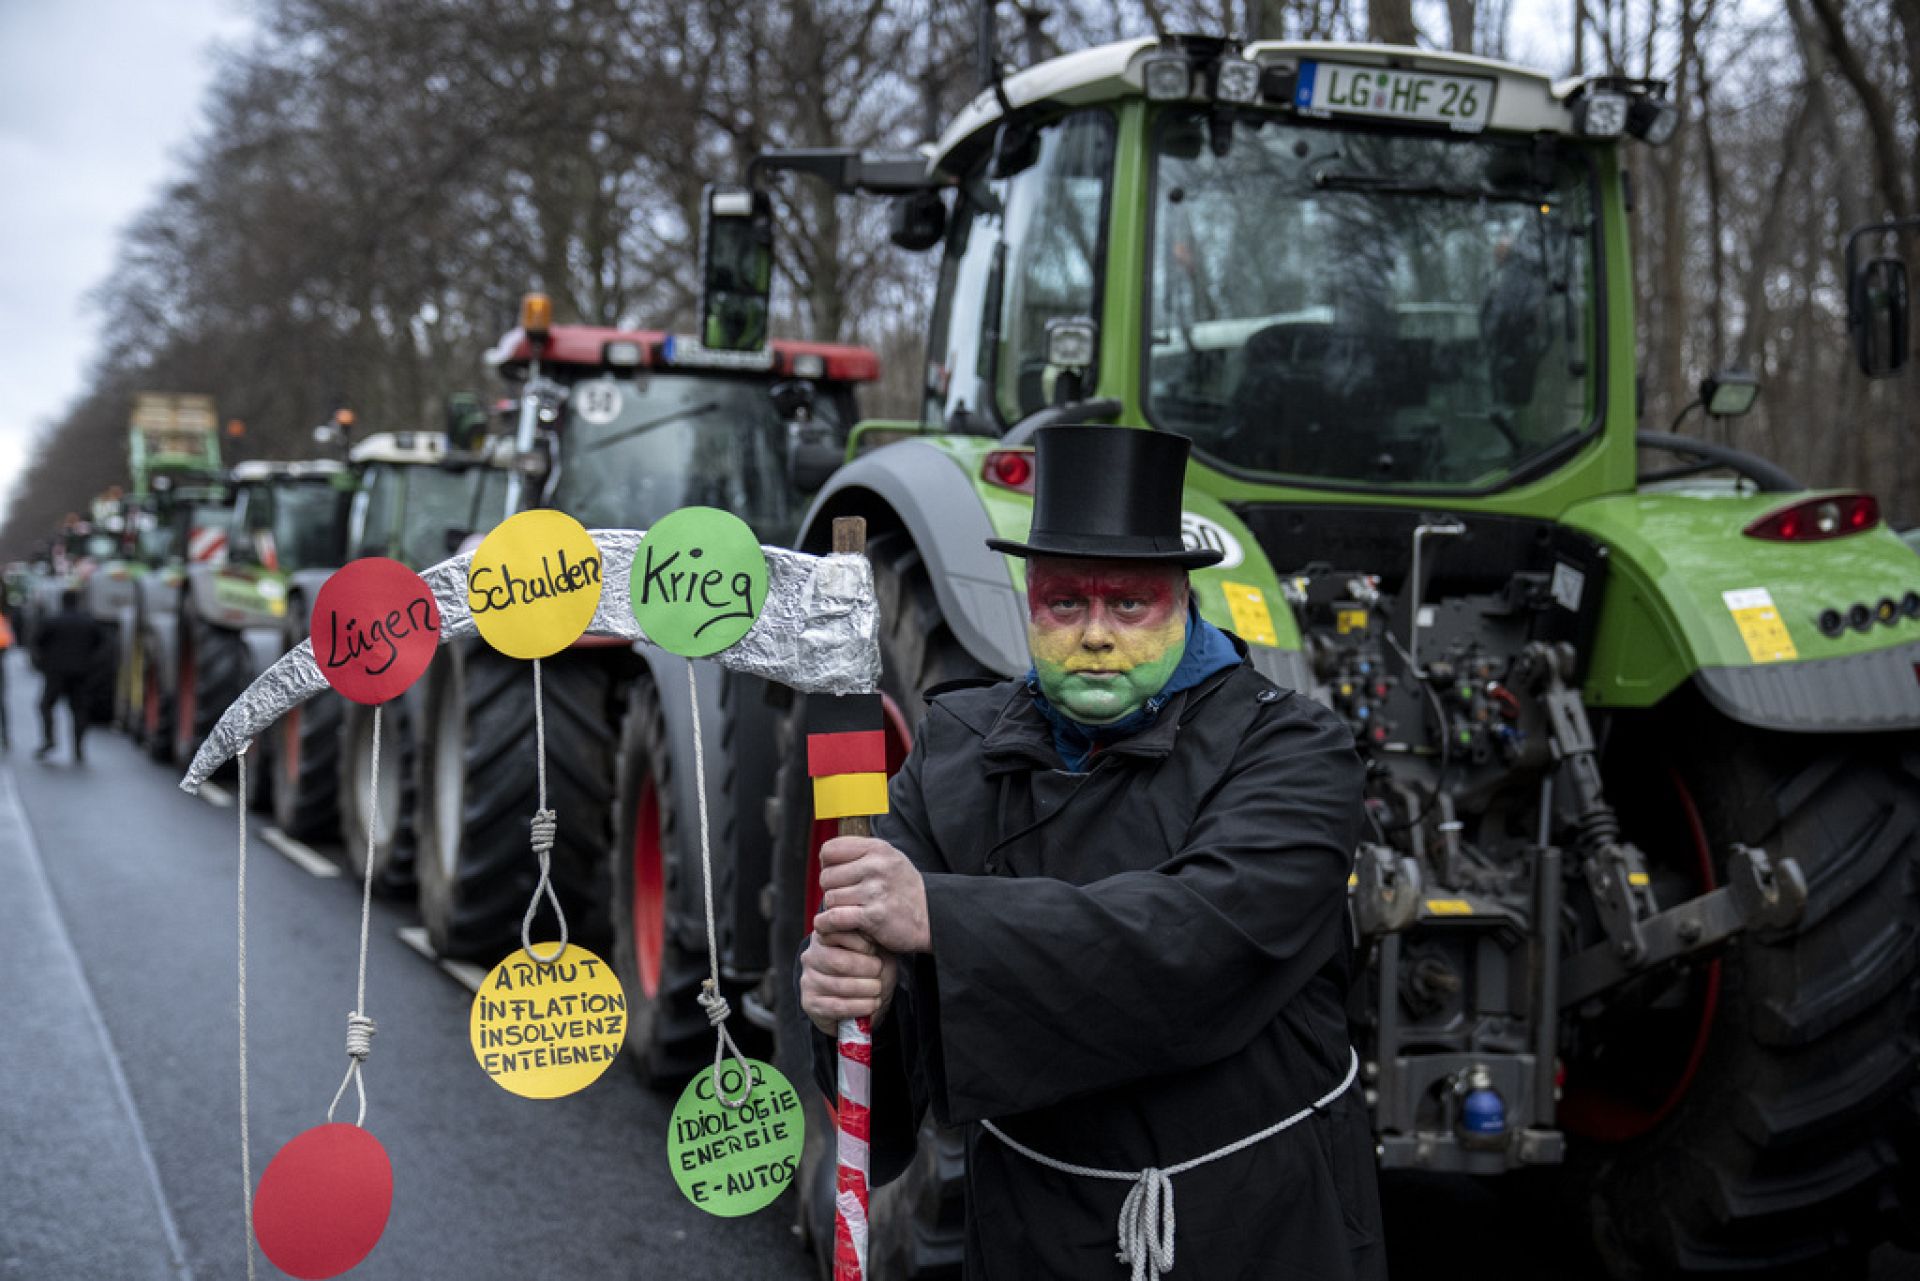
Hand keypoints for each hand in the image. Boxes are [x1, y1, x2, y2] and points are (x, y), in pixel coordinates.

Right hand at [799, 929, 896, 1035]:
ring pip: (838, 986)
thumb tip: (871, 930)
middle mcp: (811, 956)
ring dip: (865, 989)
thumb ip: (870, 938)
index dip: (861, 943)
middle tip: (878, 971)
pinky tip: (871, 1004)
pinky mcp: (810, 1002)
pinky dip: (859, 1006)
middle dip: (865, 968)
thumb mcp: (875, 948)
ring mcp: (808, 980)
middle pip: (838, 962)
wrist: (865, 998)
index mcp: (824, 935)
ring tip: (878, 989)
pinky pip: (836, 1006)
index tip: (875, 949)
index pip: (838, 933)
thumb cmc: (870, 967)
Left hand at [814, 836, 931, 954]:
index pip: (829, 851)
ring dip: (835, 909)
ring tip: (850, 911)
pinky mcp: (874, 916)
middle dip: (832, 890)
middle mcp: (876, 866)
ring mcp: (875, 891)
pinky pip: (835, 918)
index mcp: (877, 849)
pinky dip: (827, 924)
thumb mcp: (888, 858)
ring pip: (830, 899)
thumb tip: (825, 856)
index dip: (827, 865)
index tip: (837, 876)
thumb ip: (860, 853)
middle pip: (826, 877)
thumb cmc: (903, 888)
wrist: (931, 916)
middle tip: (846, 898)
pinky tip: (829, 925)